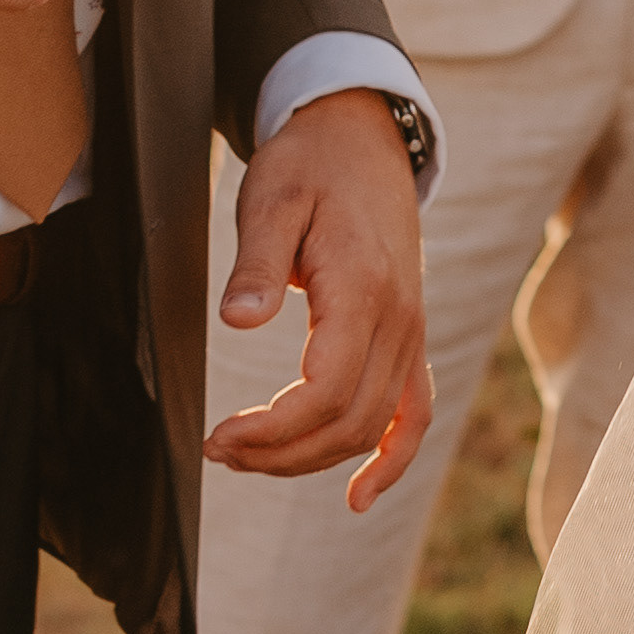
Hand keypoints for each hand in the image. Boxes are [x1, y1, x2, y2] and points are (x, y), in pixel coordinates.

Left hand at [208, 88, 434, 511]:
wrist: (360, 138)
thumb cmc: (308, 165)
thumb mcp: (270, 199)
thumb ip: (256, 263)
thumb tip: (238, 322)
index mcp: (364, 289)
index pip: (327, 391)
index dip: (273, 431)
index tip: (221, 437)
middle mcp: (400, 319)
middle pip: (349, 421)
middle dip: (281, 453)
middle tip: (220, 450)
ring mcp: (412, 330)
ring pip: (373, 425)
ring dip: (313, 457)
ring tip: (250, 457)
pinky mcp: (410, 335)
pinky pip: (414, 413)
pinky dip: (393, 458)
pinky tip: (360, 495)